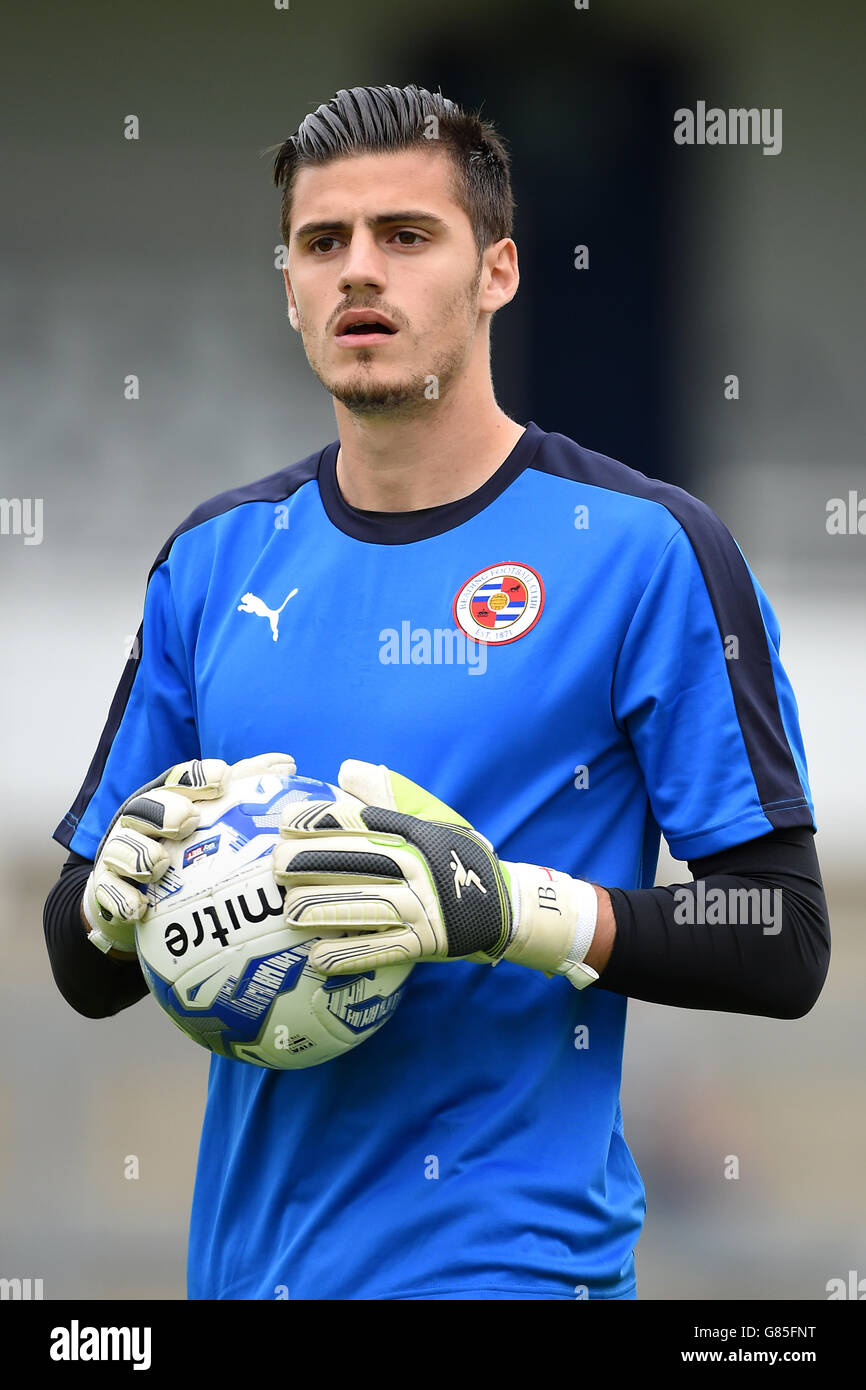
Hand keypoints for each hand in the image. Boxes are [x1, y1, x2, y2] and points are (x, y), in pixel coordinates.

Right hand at [82, 752, 296, 954]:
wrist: (134, 895)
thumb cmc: (183, 848)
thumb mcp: (212, 818)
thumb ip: (245, 789)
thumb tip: (285, 764)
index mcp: (166, 799)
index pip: (179, 779)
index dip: (198, 776)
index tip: (223, 778)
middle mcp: (138, 821)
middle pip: (144, 806)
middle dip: (164, 810)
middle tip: (187, 820)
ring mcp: (118, 854)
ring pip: (120, 847)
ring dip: (138, 853)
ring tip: (158, 865)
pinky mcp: (105, 888)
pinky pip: (106, 891)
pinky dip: (121, 898)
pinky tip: (138, 908)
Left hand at [271, 760, 599, 988]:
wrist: (503, 903)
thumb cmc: (453, 855)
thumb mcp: (428, 816)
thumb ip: (385, 793)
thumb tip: (344, 769)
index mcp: (410, 832)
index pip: (358, 820)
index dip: (318, 820)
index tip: (285, 821)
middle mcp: (413, 865)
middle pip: (353, 861)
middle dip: (309, 862)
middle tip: (275, 866)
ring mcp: (419, 906)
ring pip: (362, 906)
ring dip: (321, 909)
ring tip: (289, 912)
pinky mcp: (423, 943)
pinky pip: (380, 950)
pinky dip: (348, 955)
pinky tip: (317, 957)